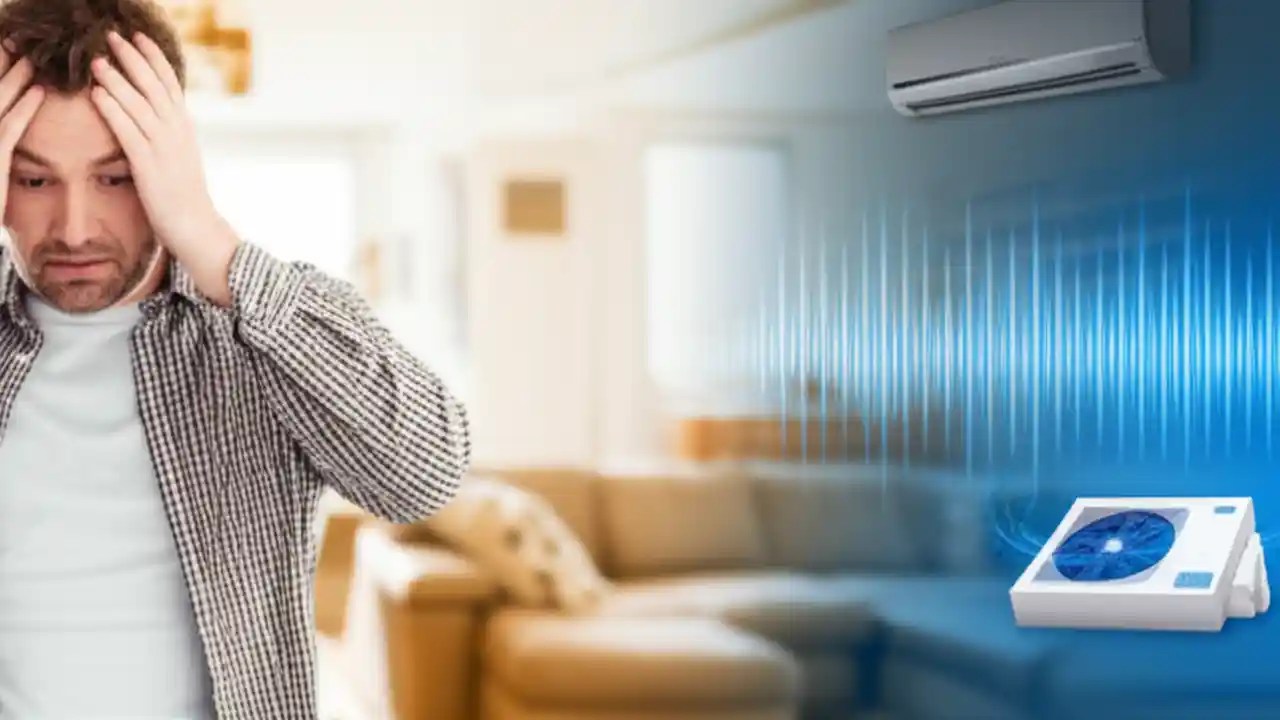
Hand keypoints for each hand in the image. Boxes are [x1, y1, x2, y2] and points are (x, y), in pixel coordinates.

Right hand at [0, 47, 43, 239]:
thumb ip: (3, 158)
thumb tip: (12, 145)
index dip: (0, 80)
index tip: (17, 55)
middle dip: (2, 71)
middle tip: (22, 42)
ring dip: (13, 79)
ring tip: (32, 55)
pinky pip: (3, 135)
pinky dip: (19, 111)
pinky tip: (36, 92)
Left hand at [89, 30, 238, 305]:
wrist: (197, 227)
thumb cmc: (184, 195)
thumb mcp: (181, 156)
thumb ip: (170, 133)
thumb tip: (158, 113)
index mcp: (185, 128)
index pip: (170, 84)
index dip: (154, 58)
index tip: (138, 38)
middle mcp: (178, 133)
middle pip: (155, 87)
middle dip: (133, 59)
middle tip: (114, 37)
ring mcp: (165, 150)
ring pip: (140, 105)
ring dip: (118, 80)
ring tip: (99, 61)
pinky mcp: (150, 167)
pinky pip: (129, 132)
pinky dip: (113, 110)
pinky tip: (98, 95)